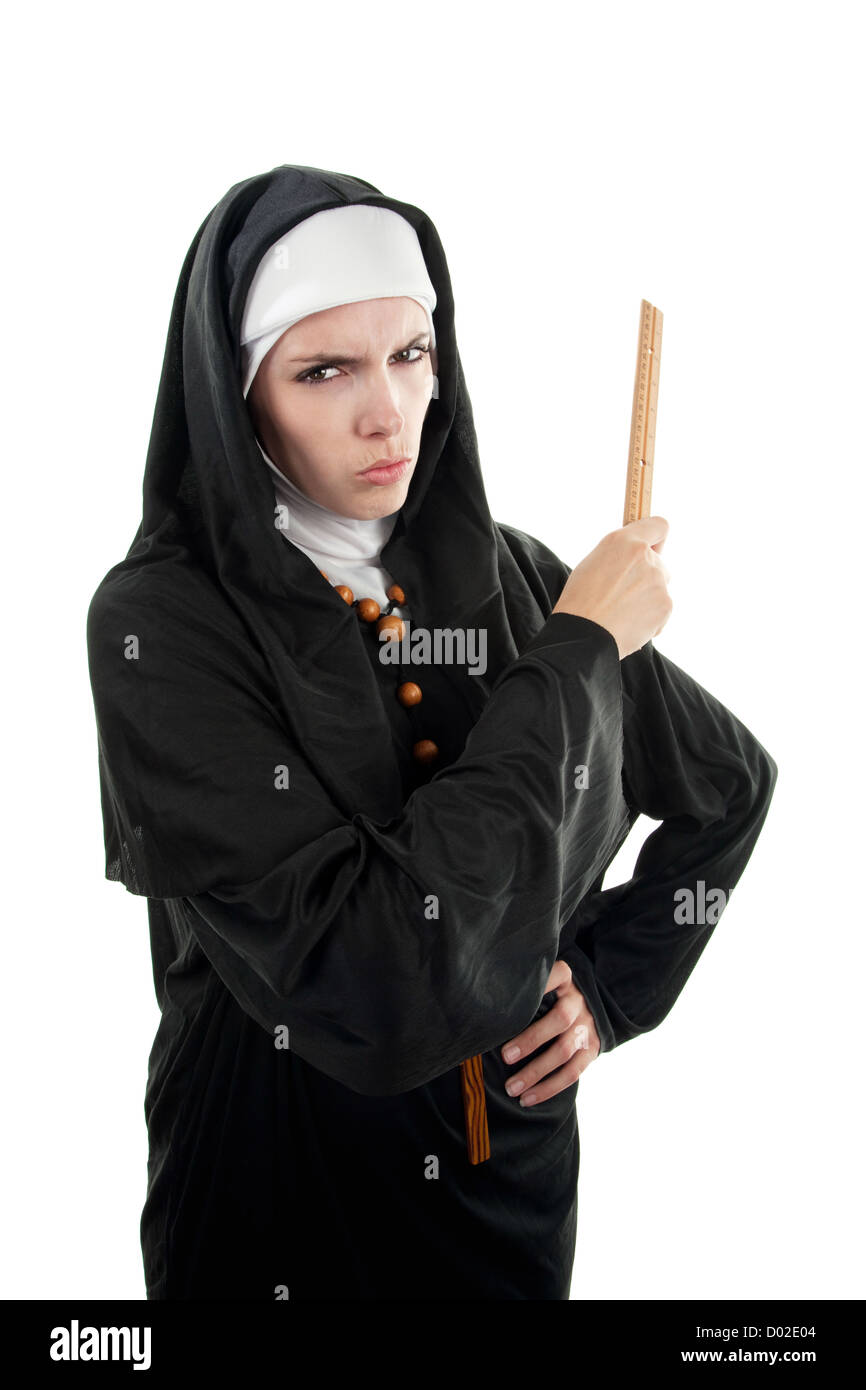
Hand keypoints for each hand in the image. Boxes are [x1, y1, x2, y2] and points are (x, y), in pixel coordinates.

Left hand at [500, 959, 599, 1106]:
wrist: (586, 1007)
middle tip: (505, 1056)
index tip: (512, 998)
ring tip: (512, 1088)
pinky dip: (549, 1088)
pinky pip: (572, 1073)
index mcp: (564, 980)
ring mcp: (587, 1027)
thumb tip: (478, 1002)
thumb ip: (519, 988)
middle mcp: (578, 1002)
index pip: (555, 975)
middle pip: (560, 1019)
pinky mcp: (592, 1050)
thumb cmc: (547, 995)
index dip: (540, 985)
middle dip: (532, 1040)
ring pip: (565, 1051)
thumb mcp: (540, 983)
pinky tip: (528, 1098)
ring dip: (537, 1072)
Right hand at [552, 515, 672, 658]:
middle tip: (622, 593)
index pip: (659, 525)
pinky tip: (628, 623)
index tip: (652, 547)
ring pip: (659, 586)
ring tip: (621, 612)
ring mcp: (658, 581)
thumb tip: (634, 559)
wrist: (583, 636)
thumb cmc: (580, 602)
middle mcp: (645, 556)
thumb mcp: (592, 563)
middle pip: (658, 562)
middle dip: (646, 574)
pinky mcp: (666, 605)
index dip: (656, 537)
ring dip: (647, 597)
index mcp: (624, 541)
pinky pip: (661, 609)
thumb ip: (619, 555)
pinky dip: (649, 617)